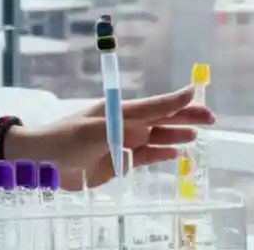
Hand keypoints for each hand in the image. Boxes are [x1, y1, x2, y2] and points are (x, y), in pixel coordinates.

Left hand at [10, 85, 214, 190]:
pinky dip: (162, 155)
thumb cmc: (65, 139)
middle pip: (161, 120)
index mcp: (118, 110)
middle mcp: (124, 124)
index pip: (154, 104)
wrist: (43, 162)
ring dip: (177, 136)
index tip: (197, 92)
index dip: (176, 100)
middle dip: (185, 118)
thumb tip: (150, 124)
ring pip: (157, 138)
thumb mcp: (95, 130)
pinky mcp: (119, 162)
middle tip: (210, 118)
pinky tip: (177, 154)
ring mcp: (123, 143)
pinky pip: (146, 157)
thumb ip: (126, 126)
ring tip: (197, 135)